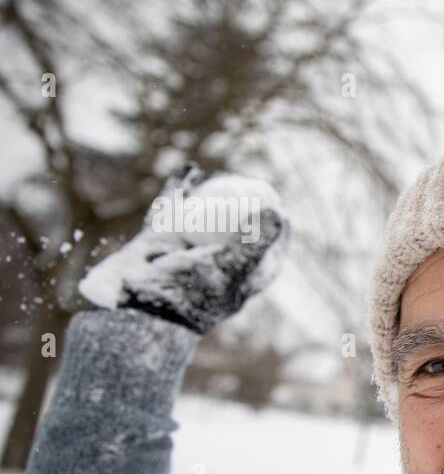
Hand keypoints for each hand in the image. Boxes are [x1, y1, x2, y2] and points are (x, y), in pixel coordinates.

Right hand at [78, 163, 290, 334]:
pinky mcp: (161, 238)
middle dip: (247, 212)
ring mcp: (187, 250)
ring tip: (225, 176)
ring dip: (215, 195)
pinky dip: (182, 186)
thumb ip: (256, 242)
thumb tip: (280, 213)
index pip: (267, 251)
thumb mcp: (229, 268)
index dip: (276, 228)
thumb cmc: (187, 292)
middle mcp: (214, 263)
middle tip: (254, 185)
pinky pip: (173, 206)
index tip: (278, 204)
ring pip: (205, 216)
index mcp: (238, 278)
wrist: (134, 304)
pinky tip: (191, 169)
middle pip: (238, 231)